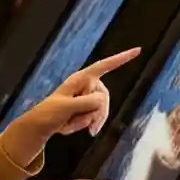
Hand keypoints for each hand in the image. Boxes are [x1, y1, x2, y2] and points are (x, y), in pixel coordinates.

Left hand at [1, 48, 141, 164]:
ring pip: (102, 109)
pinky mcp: (85, 107)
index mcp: (81, 78)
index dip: (122, 58)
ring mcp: (86, 97)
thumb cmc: (49, 113)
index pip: (104, 65)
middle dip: (97, 114)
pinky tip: (71, 126)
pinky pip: (96, 116)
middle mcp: (86, 85)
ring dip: (89, 121)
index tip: (138, 50)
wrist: (41, 125)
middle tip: (89, 129)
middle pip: (105, 97)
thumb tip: (102, 99)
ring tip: (71, 125)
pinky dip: (87, 124)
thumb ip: (85, 103)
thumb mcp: (66, 107)